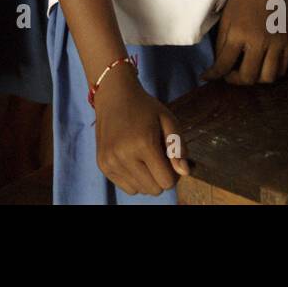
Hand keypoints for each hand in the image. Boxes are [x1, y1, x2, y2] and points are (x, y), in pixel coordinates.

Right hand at [92, 64, 188, 195]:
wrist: (114, 95)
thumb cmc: (145, 108)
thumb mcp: (168, 120)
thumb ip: (179, 147)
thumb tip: (184, 172)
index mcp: (143, 143)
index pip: (167, 182)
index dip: (174, 173)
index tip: (170, 158)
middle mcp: (124, 155)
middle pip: (154, 190)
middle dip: (160, 177)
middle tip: (157, 156)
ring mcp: (110, 161)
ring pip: (139, 190)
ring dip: (146, 178)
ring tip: (143, 157)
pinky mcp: (102, 164)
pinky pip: (126, 187)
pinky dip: (133, 178)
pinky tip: (132, 160)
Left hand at [200, 0, 287, 84]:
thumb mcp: (226, 16)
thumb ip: (223, 40)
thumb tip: (219, 61)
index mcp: (239, 33)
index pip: (224, 65)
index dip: (213, 75)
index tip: (207, 76)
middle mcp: (259, 42)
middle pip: (248, 77)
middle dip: (234, 80)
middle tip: (229, 74)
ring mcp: (277, 44)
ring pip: (267, 78)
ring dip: (255, 79)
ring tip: (247, 71)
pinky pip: (282, 69)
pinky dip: (271, 73)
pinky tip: (263, 66)